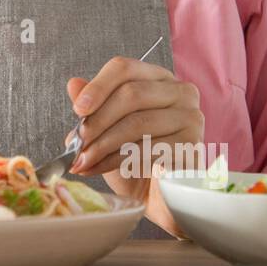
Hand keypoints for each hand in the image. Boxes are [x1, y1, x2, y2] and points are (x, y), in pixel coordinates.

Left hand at [64, 56, 203, 236]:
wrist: (156, 197)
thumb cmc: (133, 160)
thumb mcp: (106, 130)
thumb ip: (94, 106)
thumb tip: (74, 84)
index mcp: (157, 78)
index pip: (125, 68)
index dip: (98, 86)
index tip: (78, 109)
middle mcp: (180, 91)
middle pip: (131, 94)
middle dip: (97, 121)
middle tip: (77, 142)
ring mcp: (191, 117)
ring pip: (137, 123)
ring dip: (103, 144)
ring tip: (82, 160)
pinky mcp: (192, 145)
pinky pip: (148, 148)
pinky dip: (117, 160)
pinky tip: (99, 168)